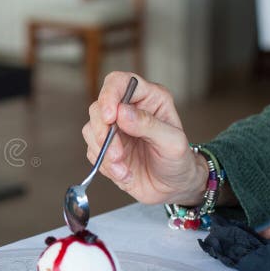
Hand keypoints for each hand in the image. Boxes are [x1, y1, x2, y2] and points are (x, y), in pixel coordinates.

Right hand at [82, 72, 207, 204]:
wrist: (173, 188)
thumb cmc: (179, 161)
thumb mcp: (173, 143)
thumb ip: (149, 125)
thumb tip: (121, 112)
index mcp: (148, 98)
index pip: (119, 82)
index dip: (109, 95)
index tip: (110, 117)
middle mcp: (128, 109)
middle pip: (98, 107)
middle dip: (103, 133)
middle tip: (117, 154)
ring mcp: (114, 129)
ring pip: (91, 130)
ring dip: (105, 153)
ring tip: (123, 169)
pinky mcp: (105, 147)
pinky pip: (92, 151)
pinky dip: (105, 165)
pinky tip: (123, 173)